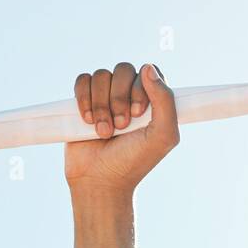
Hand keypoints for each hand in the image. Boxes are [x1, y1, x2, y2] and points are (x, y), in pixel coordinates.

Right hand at [64, 61, 178, 195]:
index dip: (141, 88)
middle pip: (123, 70)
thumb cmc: (134, 161)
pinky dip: (83, 99)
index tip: (138, 114)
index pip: (148, 71)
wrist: (100, 180)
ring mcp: (105, 97)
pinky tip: (87, 121)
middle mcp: (129, 95)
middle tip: (121, 126)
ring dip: (101, 104)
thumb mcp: (163, 136)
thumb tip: (148, 68)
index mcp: (152, 101)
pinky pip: (82, 80)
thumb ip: (165, 101)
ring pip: (101, 75)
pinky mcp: (83, 101)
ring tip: (103, 132)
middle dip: (119, 98)